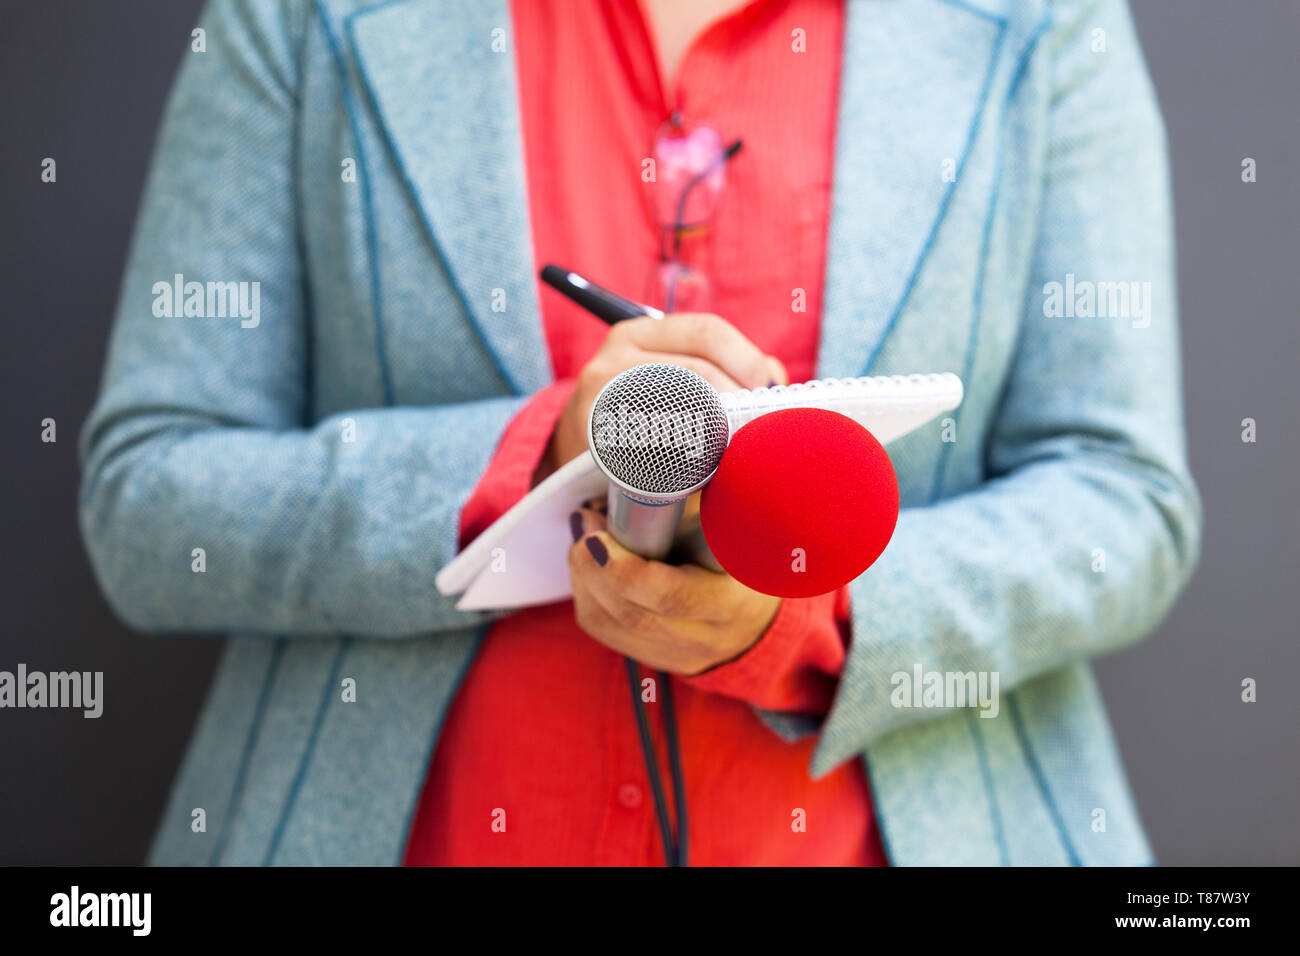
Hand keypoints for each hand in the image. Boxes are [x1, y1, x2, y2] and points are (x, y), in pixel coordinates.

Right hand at [542, 313, 787, 475]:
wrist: (576, 450)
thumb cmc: (640, 415)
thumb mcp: (672, 379)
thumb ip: (722, 372)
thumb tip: (776, 376)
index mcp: (644, 331)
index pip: (708, 331)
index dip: (749, 358)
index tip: (774, 389)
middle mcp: (619, 350)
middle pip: (699, 367)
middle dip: (741, 398)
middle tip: (761, 426)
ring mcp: (602, 387)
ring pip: (681, 401)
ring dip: (720, 427)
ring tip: (737, 447)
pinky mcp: (595, 427)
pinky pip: (653, 439)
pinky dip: (689, 455)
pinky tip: (705, 469)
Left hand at [566, 502, 781, 674]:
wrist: (761, 611)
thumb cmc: (747, 553)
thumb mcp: (740, 525)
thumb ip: (708, 494)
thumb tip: (667, 460)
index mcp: (734, 602)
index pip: (671, 596)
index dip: (625, 568)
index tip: (600, 531)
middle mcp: (708, 637)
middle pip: (631, 612)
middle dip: (593, 564)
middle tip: (586, 524)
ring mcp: (679, 655)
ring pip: (608, 623)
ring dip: (583, 576)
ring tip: (584, 537)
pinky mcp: (655, 659)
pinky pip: (602, 630)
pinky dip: (585, 593)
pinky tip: (588, 564)